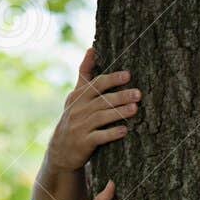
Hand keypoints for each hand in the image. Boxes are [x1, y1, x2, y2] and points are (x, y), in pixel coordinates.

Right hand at [46, 48, 140, 173]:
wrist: (60, 151)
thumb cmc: (75, 120)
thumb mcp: (76, 96)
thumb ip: (85, 75)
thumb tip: (92, 49)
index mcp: (78, 96)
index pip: (96, 84)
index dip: (112, 79)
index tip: (128, 75)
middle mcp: (78, 109)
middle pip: (102, 100)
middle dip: (120, 96)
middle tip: (138, 94)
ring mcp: (80, 126)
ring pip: (102, 117)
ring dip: (119, 112)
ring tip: (135, 109)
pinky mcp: (83, 143)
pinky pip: (99, 137)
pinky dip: (111, 133)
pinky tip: (124, 131)